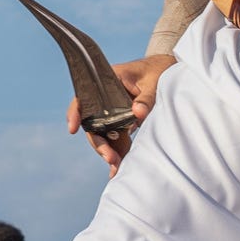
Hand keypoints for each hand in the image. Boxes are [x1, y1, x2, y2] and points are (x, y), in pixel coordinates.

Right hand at [68, 54, 174, 175]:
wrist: (166, 73)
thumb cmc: (157, 72)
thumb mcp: (153, 82)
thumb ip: (146, 98)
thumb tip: (137, 113)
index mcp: (106, 81)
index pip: (84, 98)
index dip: (76, 113)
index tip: (73, 129)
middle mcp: (104, 98)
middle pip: (93, 123)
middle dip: (99, 143)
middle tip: (110, 158)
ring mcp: (111, 112)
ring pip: (103, 135)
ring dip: (108, 152)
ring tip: (116, 167)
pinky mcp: (121, 122)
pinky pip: (115, 139)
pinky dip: (117, 153)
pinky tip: (118, 169)